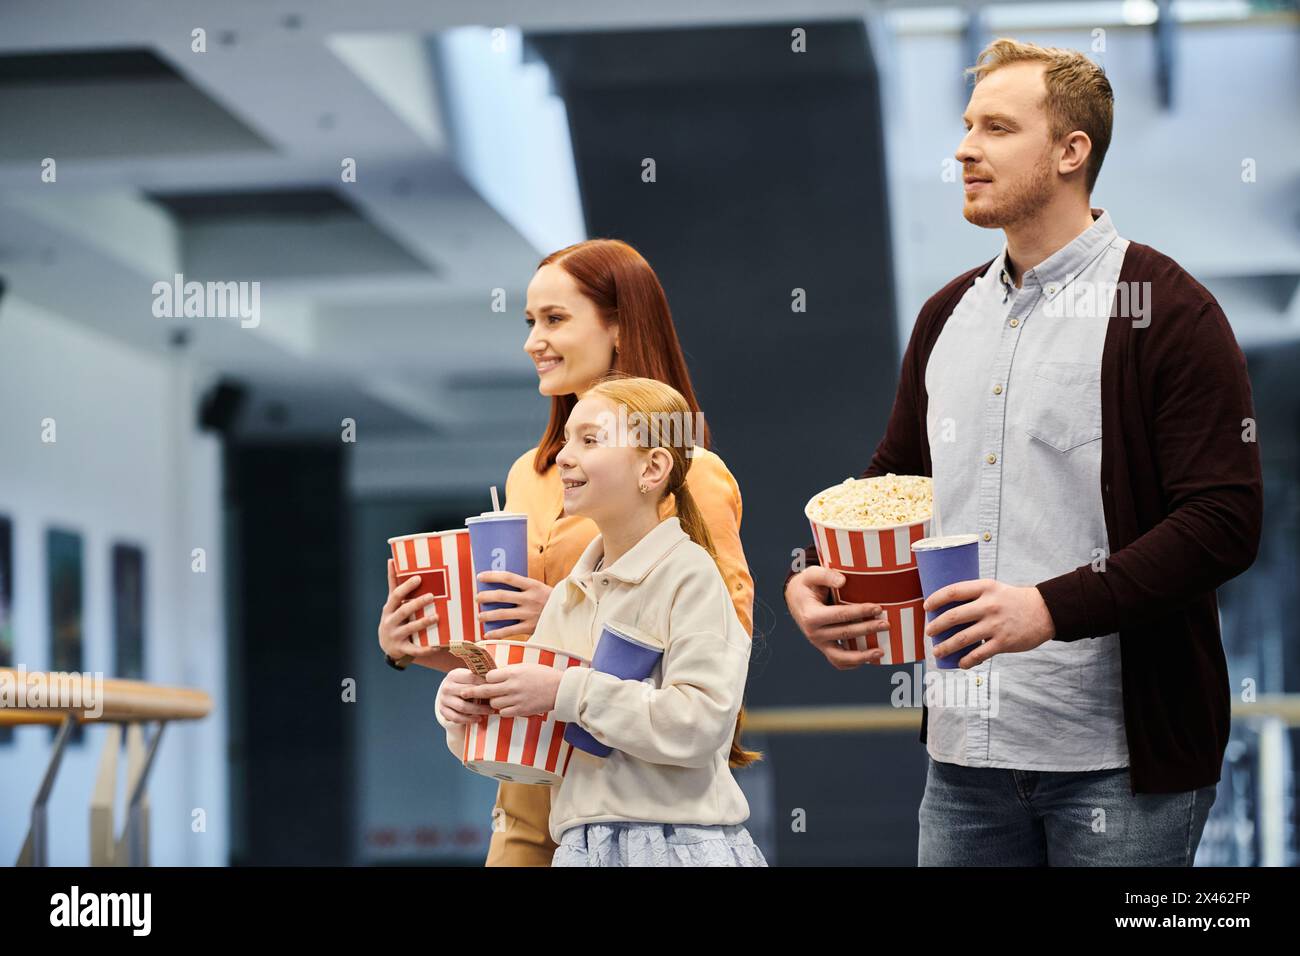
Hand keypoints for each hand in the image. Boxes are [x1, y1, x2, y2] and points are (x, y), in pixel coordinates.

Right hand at [378, 559, 444, 662]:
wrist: (387, 645)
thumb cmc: (394, 617)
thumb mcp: (391, 602)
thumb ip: (394, 583)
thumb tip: (391, 559)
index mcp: (389, 608)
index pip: (396, 595)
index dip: (407, 587)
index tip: (419, 578)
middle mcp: (390, 621)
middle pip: (403, 611)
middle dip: (417, 603)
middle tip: (432, 596)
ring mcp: (396, 636)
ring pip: (409, 629)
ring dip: (423, 623)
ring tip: (437, 617)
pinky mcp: (402, 649)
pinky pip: (414, 650)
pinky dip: (425, 649)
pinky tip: (437, 646)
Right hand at [437, 668, 492, 724]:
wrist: (449, 691)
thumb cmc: (465, 683)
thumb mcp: (469, 676)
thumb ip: (480, 676)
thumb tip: (497, 679)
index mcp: (454, 675)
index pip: (472, 678)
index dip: (485, 683)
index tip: (496, 688)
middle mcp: (446, 687)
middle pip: (467, 693)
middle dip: (483, 699)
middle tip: (495, 703)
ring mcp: (443, 699)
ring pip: (463, 707)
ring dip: (478, 711)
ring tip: (489, 712)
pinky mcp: (442, 710)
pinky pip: (456, 718)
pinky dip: (468, 720)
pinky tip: (478, 719)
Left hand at [463, 662, 563, 717]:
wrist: (560, 689)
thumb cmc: (544, 674)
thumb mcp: (526, 667)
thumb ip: (510, 671)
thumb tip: (495, 674)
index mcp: (513, 672)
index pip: (490, 676)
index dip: (486, 678)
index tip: (485, 680)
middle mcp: (512, 686)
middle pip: (486, 690)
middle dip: (472, 692)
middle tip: (462, 693)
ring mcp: (516, 699)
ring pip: (494, 704)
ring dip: (493, 702)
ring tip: (499, 699)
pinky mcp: (521, 710)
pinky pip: (504, 713)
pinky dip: (504, 710)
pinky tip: (508, 706)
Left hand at [474, 571, 551, 638]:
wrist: (570, 614)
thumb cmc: (549, 600)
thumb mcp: (539, 588)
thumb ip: (523, 588)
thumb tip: (499, 586)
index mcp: (533, 585)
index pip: (508, 577)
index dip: (492, 576)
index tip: (480, 576)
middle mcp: (530, 599)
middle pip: (502, 596)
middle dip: (486, 597)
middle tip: (477, 598)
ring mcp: (530, 614)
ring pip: (503, 614)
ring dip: (488, 615)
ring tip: (480, 616)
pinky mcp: (530, 627)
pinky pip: (509, 631)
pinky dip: (496, 633)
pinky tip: (487, 634)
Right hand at [785, 566, 888, 669]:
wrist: (795, 599)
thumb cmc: (806, 585)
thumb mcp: (811, 575)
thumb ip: (826, 575)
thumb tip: (843, 581)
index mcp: (811, 615)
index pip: (840, 615)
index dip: (860, 612)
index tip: (878, 608)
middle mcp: (813, 633)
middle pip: (845, 633)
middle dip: (868, 629)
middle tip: (886, 624)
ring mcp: (818, 643)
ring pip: (840, 657)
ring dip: (862, 656)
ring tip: (880, 652)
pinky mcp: (823, 648)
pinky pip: (838, 661)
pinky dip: (853, 663)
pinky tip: (868, 658)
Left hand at [925, 579, 1056, 668]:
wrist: (1046, 611)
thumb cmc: (1016, 600)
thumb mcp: (996, 589)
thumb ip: (976, 596)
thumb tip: (950, 607)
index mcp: (985, 588)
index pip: (953, 591)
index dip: (936, 599)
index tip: (927, 607)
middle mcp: (989, 605)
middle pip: (953, 617)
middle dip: (936, 626)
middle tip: (928, 632)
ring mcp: (995, 625)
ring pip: (961, 638)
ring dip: (945, 647)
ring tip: (937, 651)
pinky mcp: (1003, 642)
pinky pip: (979, 654)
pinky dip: (966, 661)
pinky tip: (960, 663)